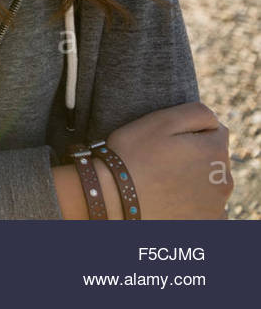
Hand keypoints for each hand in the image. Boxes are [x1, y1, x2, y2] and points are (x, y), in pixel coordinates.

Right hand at [106, 101, 232, 218]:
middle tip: (161, 160)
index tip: (167, 141)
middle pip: (214, 158)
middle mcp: (223, 180)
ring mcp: (216, 206)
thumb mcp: (161, 120)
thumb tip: (216, 122)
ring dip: (194, 179)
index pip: (216, 131)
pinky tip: (168, 200)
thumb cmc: (133, 155)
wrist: (112, 199)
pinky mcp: (206, 223)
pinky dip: (192, 203)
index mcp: (215, 151)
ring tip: (162, 181)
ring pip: (210, 182)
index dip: (189, 131)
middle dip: (194, 155)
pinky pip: (206, 207)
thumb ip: (197, 112)